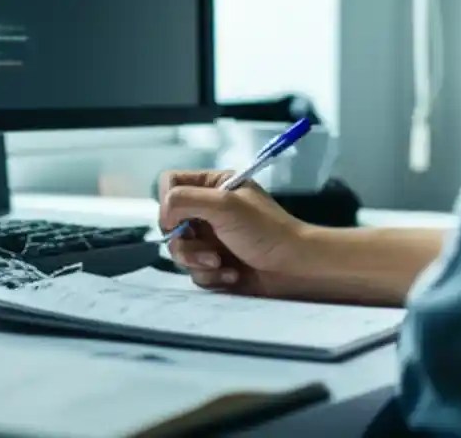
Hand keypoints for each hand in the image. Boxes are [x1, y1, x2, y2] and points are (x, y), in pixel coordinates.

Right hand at [158, 170, 312, 298]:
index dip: (168, 203)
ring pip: (179, 251)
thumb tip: (164, 214)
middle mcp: (209, 211)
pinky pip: (194, 272)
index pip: (170, 184)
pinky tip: (233, 275)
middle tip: (208, 250)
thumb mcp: (224, 204)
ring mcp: (211, 239)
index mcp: (213, 187)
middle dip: (185, 242)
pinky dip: (211, 276)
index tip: (178, 221)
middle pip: (169, 223)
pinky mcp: (215, 264)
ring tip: (221, 265)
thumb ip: (185, 200)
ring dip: (198, 262)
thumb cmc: (266, 230)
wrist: (296, 268)